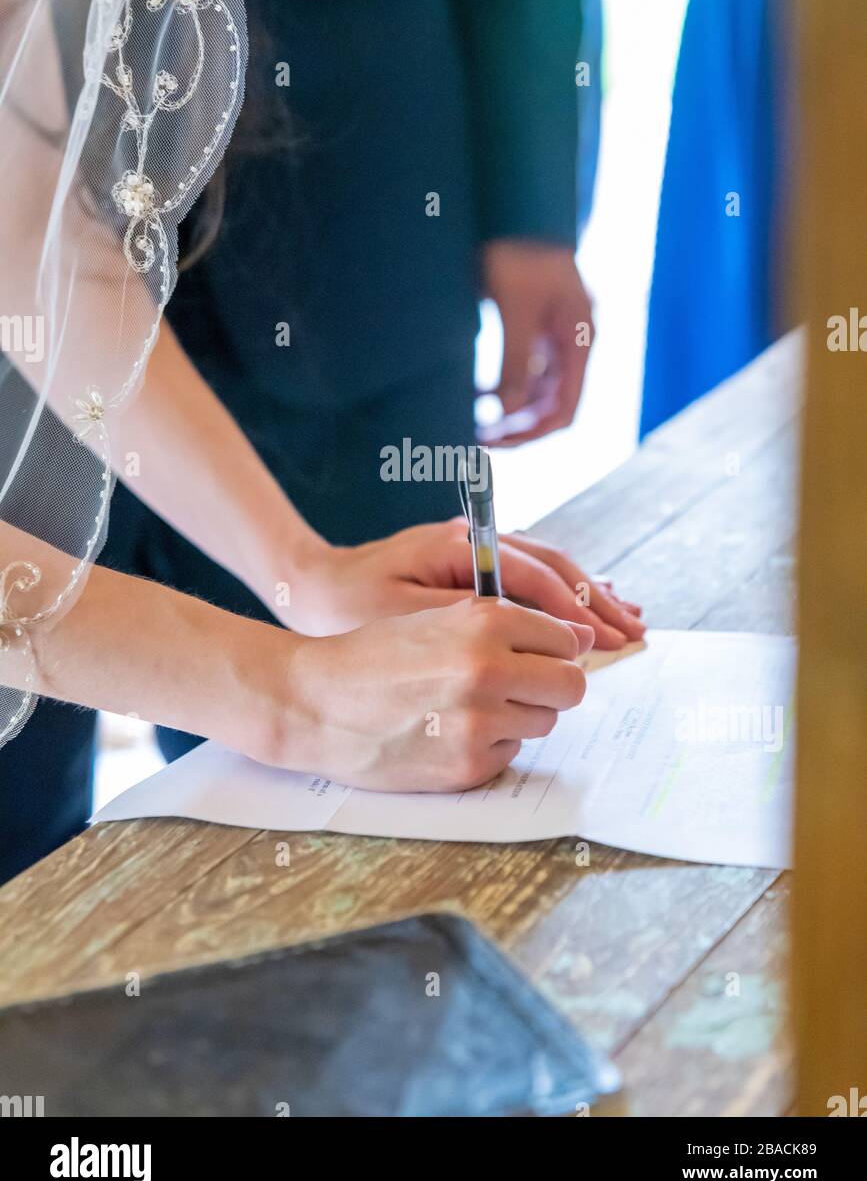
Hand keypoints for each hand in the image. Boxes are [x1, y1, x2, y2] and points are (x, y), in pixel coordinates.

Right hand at [274, 598, 592, 791]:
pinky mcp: (468, 765)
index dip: (551, 649)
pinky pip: (512, 753)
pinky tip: (449, 731)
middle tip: (519, 686)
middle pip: (571, 686)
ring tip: (470, 706)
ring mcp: (480, 723)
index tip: (536, 656)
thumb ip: (507, 624)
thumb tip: (581, 639)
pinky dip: (491, 744)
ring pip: (544, 722)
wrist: (315, 702)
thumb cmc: (375, 655)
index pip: (565, 640)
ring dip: (520, 715)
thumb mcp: (438, 617)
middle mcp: (488, 670)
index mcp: (484, 623)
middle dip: (551, 686)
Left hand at [287, 517, 643, 649]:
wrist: (307, 584)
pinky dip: (560, 598)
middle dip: (596, 599)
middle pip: (552, 565)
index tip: (607, 640)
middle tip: (636, 631)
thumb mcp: (403, 618)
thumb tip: (529, 629)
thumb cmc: (347, 605)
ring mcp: (473, 550)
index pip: (534, 575)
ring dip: (586, 596)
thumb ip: (467, 620)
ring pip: (546, 569)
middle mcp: (473, 540)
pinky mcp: (468, 567)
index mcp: (459, 546)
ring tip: (628, 619)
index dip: (576, 610)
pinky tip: (586, 612)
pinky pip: (526, 580)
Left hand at [481, 239, 594, 445]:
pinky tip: (473, 393)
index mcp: (578, 341)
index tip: (493, 441)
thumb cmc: (519, 249)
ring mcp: (553, 335)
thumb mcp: (514, 307)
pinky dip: (499, 386)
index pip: (563, 410)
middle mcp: (570, 344)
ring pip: (533, 391)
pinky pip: (521, 370)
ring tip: (469, 421)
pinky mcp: (533, 325)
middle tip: (474, 438)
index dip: (530, 433)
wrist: (513, 201)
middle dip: (514, 427)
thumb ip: (516, 362)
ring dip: (505, 410)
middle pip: (549, 405)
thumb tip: (508, 413)